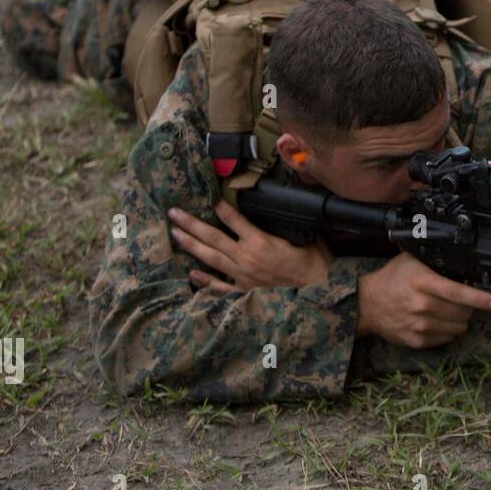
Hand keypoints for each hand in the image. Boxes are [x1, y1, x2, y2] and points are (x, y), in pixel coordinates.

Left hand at [169, 202, 331, 292]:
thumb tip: (287, 209)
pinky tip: (192, 273)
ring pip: (211, 258)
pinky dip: (205, 280)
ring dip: (191, 245)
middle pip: (213, 238)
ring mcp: (243, 276)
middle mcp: (247, 258)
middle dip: (191, 224)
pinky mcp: (245, 291)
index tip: (210, 198)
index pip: (235, 220)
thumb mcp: (305, 236)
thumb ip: (290, 224)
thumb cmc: (313, 262)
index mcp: (261, 242)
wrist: (316, 289)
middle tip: (173, 213)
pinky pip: (220, 286)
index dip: (221, 208)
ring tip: (175, 234)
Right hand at [356, 252, 490, 348]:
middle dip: (468, 308)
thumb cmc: (391, 279)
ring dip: (459, 321)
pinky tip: (437, 322)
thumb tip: (464, 265)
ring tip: (447, 312)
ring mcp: (420, 326)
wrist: (367, 304)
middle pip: (463, 313)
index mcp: (423, 283)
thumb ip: (436, 263)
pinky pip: (445, 340)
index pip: (459, 292)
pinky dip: (446, 332)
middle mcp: (423, 306)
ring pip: (458, 328)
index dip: (481, 299)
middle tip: (460, 302)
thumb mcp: (412, 262)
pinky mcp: (417, 341)